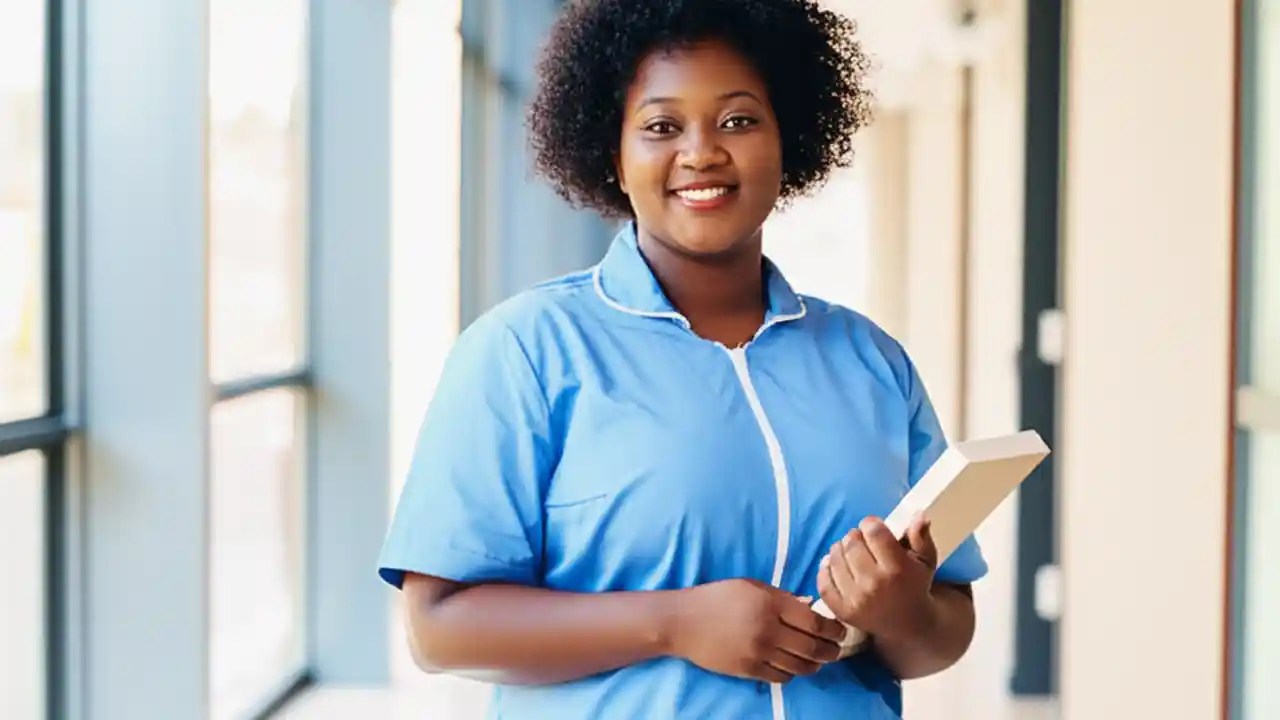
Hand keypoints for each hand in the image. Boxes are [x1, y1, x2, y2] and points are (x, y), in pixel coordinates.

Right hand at [669, 578, 847, 682]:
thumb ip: (782, 596)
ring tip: (819, 660)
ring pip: (800, 666)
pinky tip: (793, 666)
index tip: (841, 631)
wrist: (684, 621)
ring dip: (815, 665)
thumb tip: (810, 606)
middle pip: (812, 647)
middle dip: (831, 651)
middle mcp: (768, 629)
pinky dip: (792, 673)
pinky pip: (781, 677)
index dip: (833, 630)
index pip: (814, 622)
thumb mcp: (751, 586)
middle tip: (837, 650)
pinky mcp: (748, 669)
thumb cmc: (718, 597)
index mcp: (771, 604)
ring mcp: (758, 652)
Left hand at [817, 515, 939, 643]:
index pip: (873, 532)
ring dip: (840, 549)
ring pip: (835, 558)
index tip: (874, 528)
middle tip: (862, 540)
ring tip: (850, 552)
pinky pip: (824, 582)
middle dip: (855, 536)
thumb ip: (920, 537)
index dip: (871, 524)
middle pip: (852, 542)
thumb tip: (919, 514)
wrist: (908, 625)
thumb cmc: (915, 586)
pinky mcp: (842, 610)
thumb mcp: (925, 561)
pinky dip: (826, 569)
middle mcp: (874, 583)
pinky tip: (835, 564)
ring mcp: (855, 598)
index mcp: (897, 569)